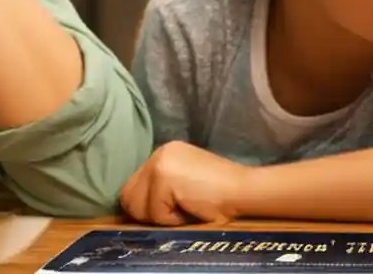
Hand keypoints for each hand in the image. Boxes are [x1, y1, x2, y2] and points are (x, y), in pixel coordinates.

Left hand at [119, 141, 249, 225]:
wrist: (243, 190)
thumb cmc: (220, 193)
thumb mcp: (185, 182)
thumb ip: (161, 187)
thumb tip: (134, 206)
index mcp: (164, 152)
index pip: (133, 186)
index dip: (148, 206)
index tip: (172, 208)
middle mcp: (158, 153)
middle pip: (128, 196)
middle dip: (150, 212)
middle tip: (179, 211)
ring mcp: (159, 163)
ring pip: (138, 206)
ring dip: (161, 216)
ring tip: (186, 208)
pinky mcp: (163, 177)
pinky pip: (155, 213)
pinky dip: (172, 220)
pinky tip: (191, 208)